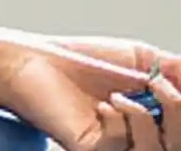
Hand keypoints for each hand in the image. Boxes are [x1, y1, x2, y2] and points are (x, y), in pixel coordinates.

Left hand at [5, 36, 180, 149]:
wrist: (35, 61)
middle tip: (156, 85)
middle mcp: (137, 138)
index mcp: (153, 120)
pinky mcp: (90, 150)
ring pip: (159, 150)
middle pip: (178, 142)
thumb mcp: (142, 59)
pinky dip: (121, 121)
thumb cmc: (82, 60)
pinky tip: (104, 105)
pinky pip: (122, 146)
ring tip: (123, 93)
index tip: (173, 84)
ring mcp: (114, 147)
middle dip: (179, 111)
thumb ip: (175, 70)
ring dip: (150, 116)